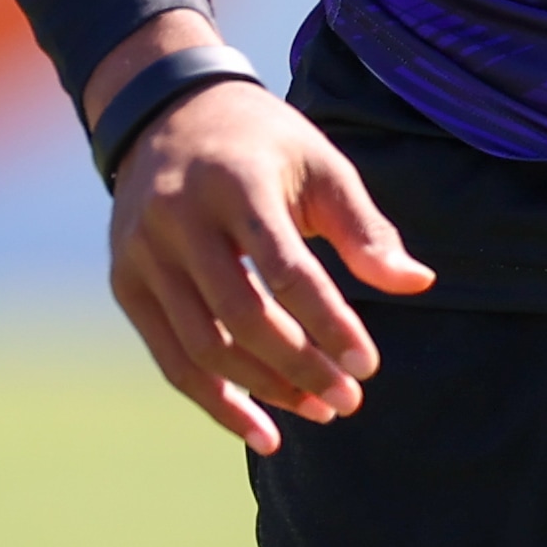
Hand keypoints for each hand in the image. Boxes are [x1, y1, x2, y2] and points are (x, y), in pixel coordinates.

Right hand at [104, 79, 434, 453]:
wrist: (172, 115)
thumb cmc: (266, 144)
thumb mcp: (321, 165)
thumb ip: (365, 229)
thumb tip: (419, 284)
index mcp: (236, 183)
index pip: (286, 270)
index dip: (329, 323)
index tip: (368, 365)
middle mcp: (179, 219)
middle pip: (241, 316)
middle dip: (300, 366)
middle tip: (349, 400)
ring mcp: (143, 255)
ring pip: (204, 347)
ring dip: (263, 391)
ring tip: (319, 412)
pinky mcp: (126, 284)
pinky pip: (171, 359)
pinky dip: (215, 401)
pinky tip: (261, 430)